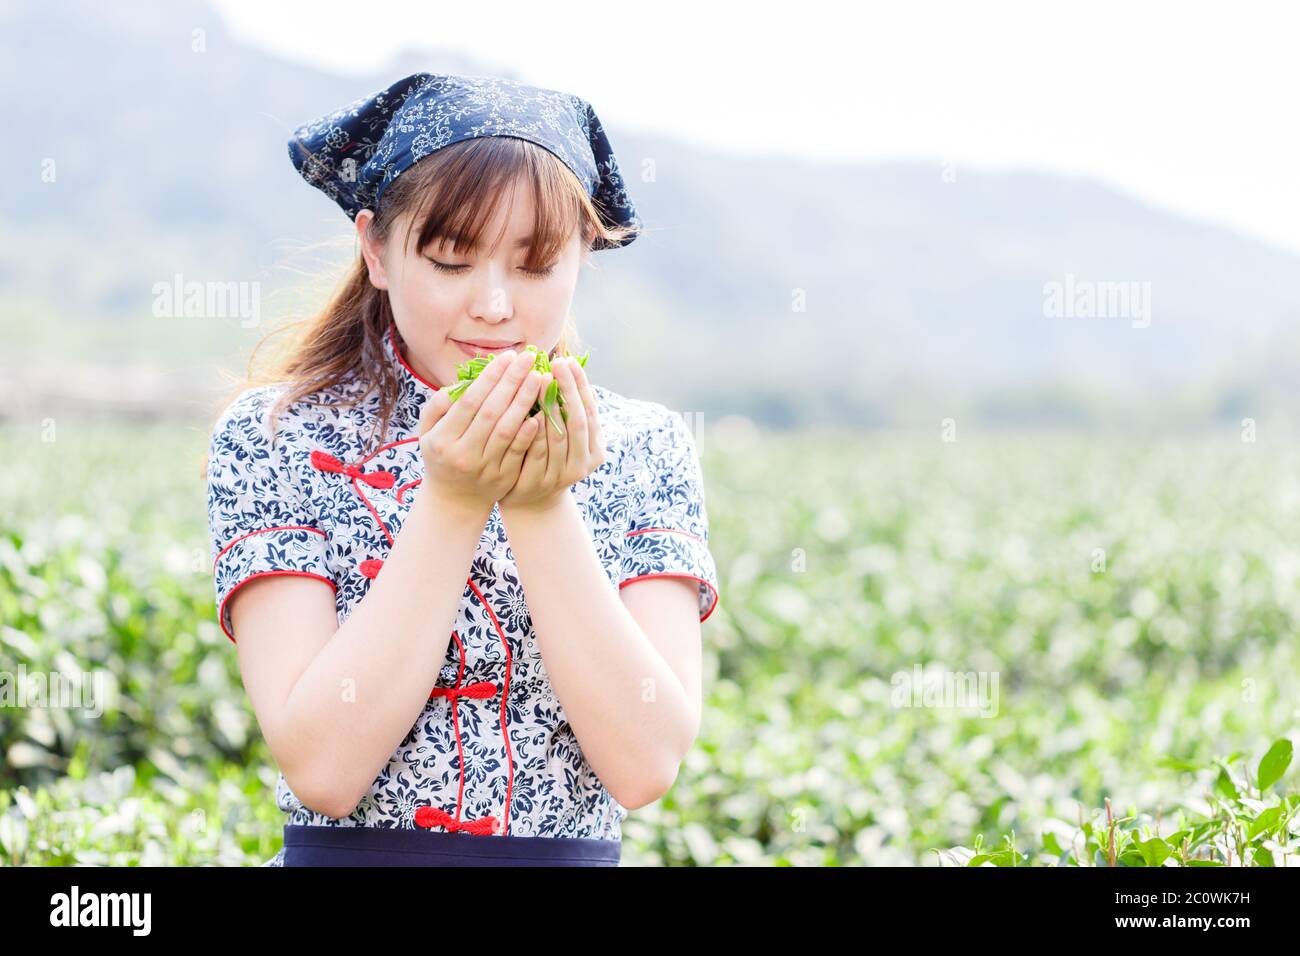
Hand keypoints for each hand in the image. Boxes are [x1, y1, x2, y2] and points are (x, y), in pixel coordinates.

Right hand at [416, 349, 545, 513]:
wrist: (454, 500)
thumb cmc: (442, 456)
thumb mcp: (428, 433)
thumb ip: (437, 407)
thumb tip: (459, 382)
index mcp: (442, 439)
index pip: (469, 402)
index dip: (490, 378)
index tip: (507, 357)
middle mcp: (462, 454)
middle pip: (491, 412)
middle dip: (512, 382)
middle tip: (529, 359)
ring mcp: (484, 468)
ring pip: (507, 430)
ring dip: (525, 402)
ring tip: (540, 378)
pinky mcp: (503, 479)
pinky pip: (519, 452)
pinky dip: (530, 432)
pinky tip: (542, 411)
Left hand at [499, 355, 605, 513]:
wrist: (531, 500)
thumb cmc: (547, 458)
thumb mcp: (564, 437)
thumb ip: (568, 411)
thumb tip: (570, 367)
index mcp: (595, 449)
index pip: (591, 411)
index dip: (581, 386)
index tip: (569, 361)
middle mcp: (584, 463)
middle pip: (578, 421)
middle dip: (568, 390)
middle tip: (556, 363)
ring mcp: (563, 475)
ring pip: (560, 436)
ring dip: (550, 405)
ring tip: (539, 379)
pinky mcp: (540, 482)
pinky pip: (537, 452)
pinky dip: (533, 430)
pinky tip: (526, 410)